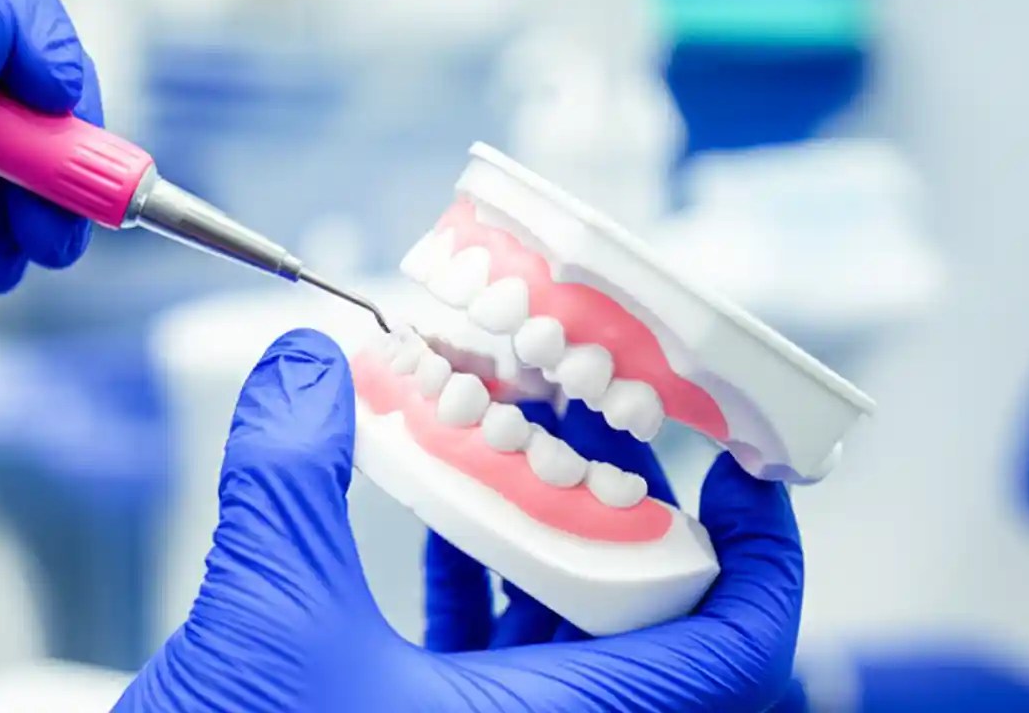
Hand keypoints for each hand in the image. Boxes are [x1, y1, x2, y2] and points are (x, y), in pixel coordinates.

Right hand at [117, 329, 804, 711]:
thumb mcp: (262, 617)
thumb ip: (290, 476)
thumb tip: (309, 363)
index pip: (732, 655)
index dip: (767, 561)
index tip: (749, 476)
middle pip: (653, 626)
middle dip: (631, 510)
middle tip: (596, 423)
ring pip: (573, 644)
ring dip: (556, 540)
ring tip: (520, 447)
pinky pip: (502, 666)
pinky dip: (488, 585)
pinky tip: (446, 518)